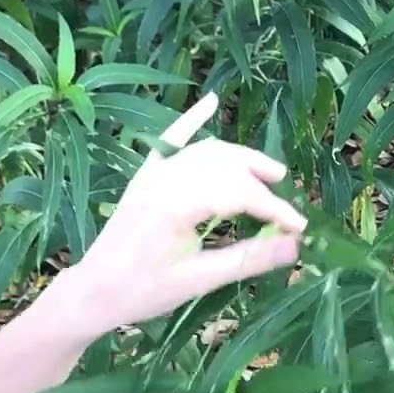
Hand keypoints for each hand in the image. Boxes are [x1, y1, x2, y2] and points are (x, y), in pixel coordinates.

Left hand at [62, 93, 307, 335]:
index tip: (300, 227)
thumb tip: (294, 246)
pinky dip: (191, 119)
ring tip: (271, 174)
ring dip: (241, 158)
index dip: (275, 209)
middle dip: (262, 181)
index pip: (241, 194)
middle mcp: (166, 178)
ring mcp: (154, 173)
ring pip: (208, 152)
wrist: (93, 291)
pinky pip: (172, 139)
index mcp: (177, 205)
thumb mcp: (199, 281)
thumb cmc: (143, 291)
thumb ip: (247, 260)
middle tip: (289, 206)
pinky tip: (210, 101)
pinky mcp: (146, 175)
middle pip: (228, 166)